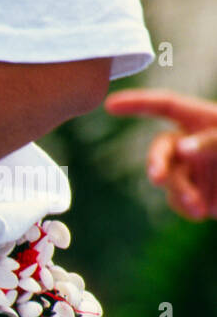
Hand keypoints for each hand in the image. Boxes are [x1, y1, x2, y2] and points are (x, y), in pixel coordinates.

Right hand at [105, 89, 216, 218]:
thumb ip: (212, 141)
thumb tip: (183, 148)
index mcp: (203, 120)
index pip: (165, 106)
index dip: (137, 104)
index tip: (110, 105)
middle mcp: (192, 143)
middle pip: (161, 148)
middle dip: (156, 162)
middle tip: (156, 177)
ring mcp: (193, 169)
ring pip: (169, 179)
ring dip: (179, 192)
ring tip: (197, 207)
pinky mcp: (196, 194)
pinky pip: (178, 199)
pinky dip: (185, 206)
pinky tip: (201, 212)